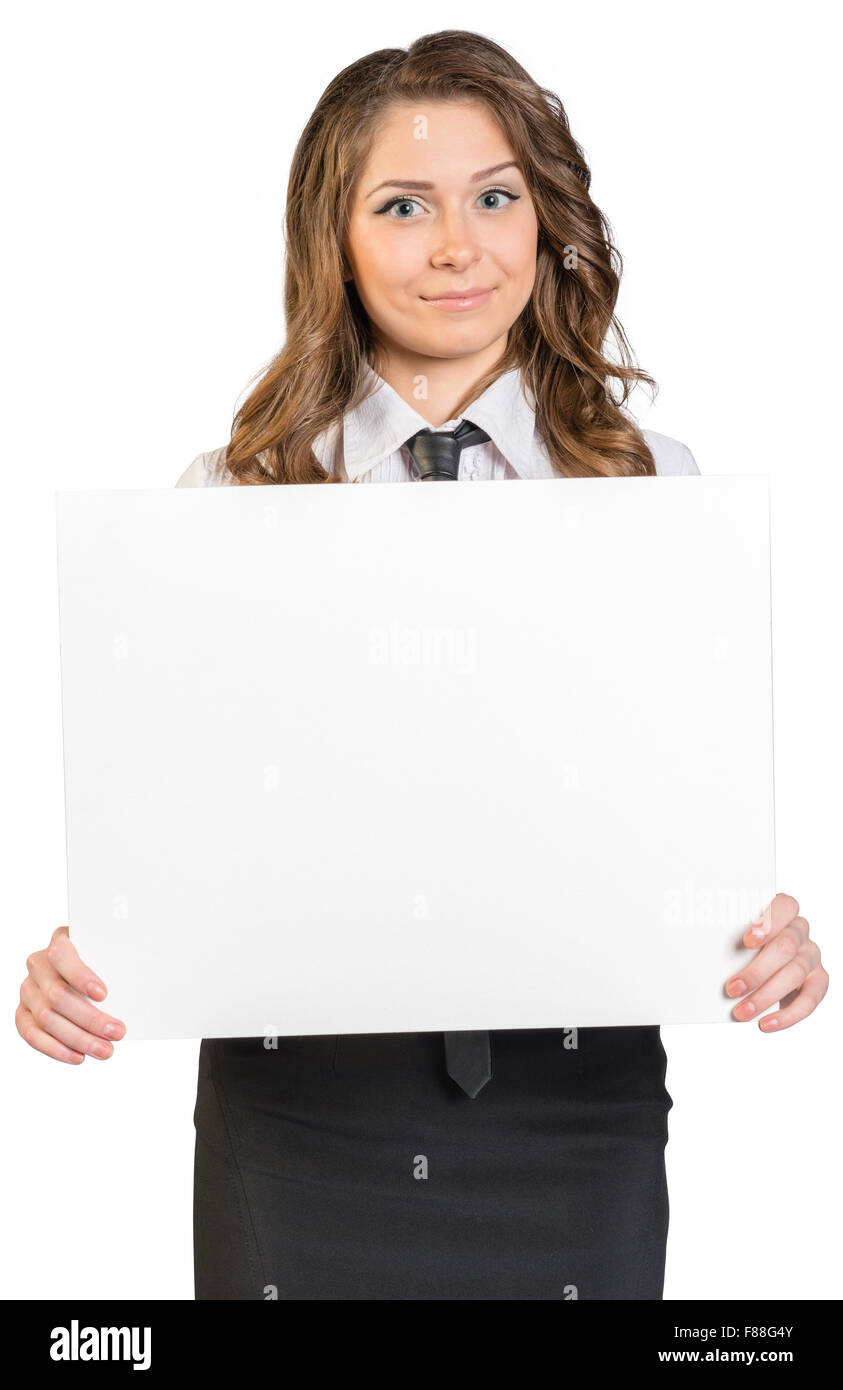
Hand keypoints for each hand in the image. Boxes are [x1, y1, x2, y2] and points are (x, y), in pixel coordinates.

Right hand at [16, 926, 125, 1062]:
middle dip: (90, 1019)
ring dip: (78, 1039)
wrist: (80, 965)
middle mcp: (39, 964)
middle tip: (118, 1032)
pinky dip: (56, 1049)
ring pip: (47, 1018)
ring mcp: (29, 989)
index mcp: (60, 941)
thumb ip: (116, 963)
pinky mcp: (23, 1013)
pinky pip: (32, 1034)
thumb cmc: (100, 958)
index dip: (81, 976)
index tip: (103, 995)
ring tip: (105, 1050)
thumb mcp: (108, 952)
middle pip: (58, 995)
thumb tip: (143, 980)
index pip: (61, 956)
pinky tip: (78, 1056)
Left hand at [725, 893, 827, 1030]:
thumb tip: (695, 946)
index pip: (785, 907)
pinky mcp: (817, 980)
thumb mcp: (734, 933)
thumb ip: (726, 934)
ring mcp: (810, 955)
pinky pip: (809, 999)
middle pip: (785, 947)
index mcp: (783, 911)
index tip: (748, 940)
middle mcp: (800, 931)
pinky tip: (766, 1023)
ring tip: (741, 1011)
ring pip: (794, 973)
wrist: (759, 958)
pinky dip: (787, 1015)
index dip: (769, 923)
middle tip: (732, 988)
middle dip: (757, 971)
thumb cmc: (743, 942)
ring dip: (765, 996)